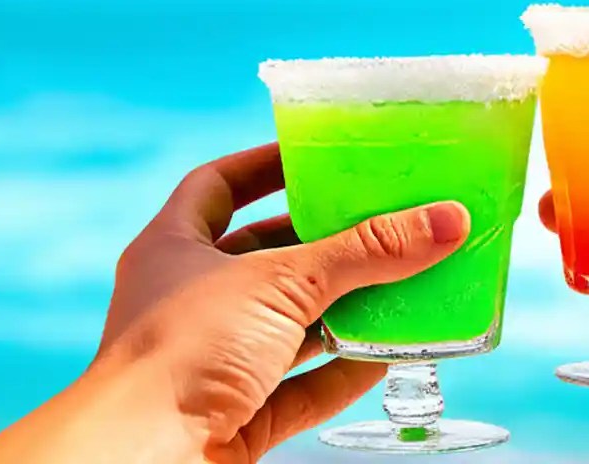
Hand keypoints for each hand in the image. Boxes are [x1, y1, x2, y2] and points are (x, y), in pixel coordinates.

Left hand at [0, 144, 470, 463]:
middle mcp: (187, 302)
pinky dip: (342, 373)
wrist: (140, 462)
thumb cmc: (183, 353)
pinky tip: (387, 357)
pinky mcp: (235, 417)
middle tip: (380, 221)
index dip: (266, 166)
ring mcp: (210, 363)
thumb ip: (369, 251)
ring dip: (342, 311)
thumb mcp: (285, 283)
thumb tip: (447, 219)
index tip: (318, 155)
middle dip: (323, 242)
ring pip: (288, 327)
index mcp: (173, 249)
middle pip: (264, 257)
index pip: (218, 185)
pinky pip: (299, 389)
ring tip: (401, 284)